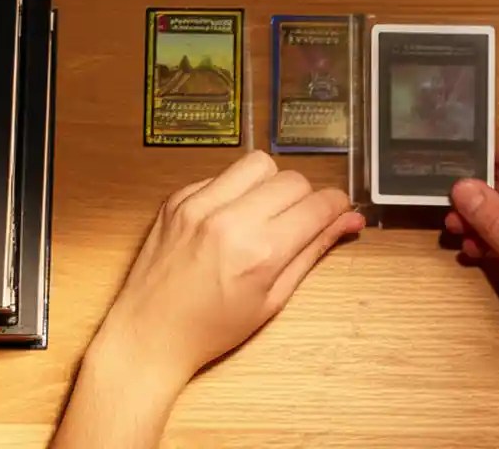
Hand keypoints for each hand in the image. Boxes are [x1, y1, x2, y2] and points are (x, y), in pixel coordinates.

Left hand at [54, 152, 364, 448]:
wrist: (148, 335)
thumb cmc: (211, 329)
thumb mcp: (273, 299)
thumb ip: (312, 252)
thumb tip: (350, 221)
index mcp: (259, 252)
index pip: (318, 205)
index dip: (336, 207)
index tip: (336, 213)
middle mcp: (230, 220)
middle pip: (292, 180)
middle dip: (304, 199)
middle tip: (295, 224)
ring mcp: (199, 205)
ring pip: (258, 164)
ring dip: (270, 184)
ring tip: (263, 213)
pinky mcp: (177, 198)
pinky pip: (222, 176)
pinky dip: (234, 191)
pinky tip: (228, 219)